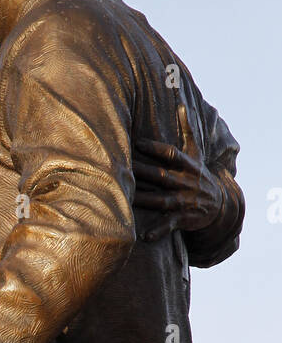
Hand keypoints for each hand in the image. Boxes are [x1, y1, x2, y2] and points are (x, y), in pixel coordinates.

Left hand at [133, 104, 223, 241]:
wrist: (220, 206)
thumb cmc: (199, 176)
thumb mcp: (197, 154)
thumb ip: (188, 131)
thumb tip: (183, 106)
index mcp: (188, 166)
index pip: (171, 154)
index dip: (155, 148)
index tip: (136, 142)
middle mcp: (186, 182)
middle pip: (162, 176)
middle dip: (142, 172)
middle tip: (120, 167)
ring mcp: (186, 201)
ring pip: (162, 200)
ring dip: (144, 200)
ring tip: (126, 198)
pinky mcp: (184, 219)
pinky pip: (170, 225)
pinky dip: (159, 231)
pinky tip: (145, 236)